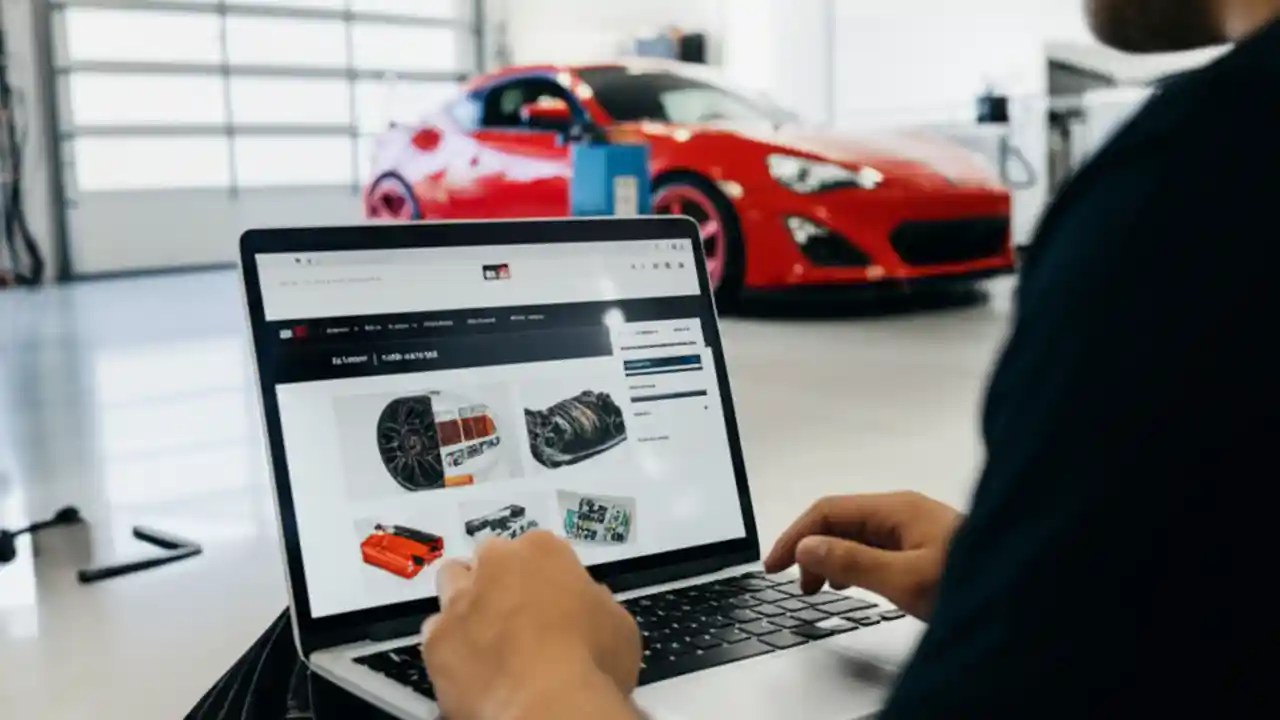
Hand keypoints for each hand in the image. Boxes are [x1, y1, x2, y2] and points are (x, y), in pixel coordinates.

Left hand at [420, 530, 640, 719]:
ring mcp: (458, 601)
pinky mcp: (435, 642)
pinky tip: (470, 669)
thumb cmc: (592, 662)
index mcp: (543, 551)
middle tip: (515, 612)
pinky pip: (436, 636)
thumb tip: (586, 604)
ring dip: (465, 604)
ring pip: (451, 586)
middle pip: (486, 558)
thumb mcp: (618, 625)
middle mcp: (494, 564)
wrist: (548, 706)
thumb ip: (595, 602)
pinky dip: (450, 648)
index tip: (552, 597)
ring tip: (485, 637)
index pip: (537, 547)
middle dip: (496, 578)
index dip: (544, 574)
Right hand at [764, 492, 962, 619]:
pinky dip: (852, 564)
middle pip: (839, 520)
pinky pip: (875, 548)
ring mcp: (915, 528)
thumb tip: (807, 548)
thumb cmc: (976, 580)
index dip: (795, 536)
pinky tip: (853, 584)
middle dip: (809, 547)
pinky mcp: (925, 547)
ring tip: (818, 588)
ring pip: (856, 535)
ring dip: (829, 558)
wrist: (1028, 590)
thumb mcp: (905, 579)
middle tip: (792, 581)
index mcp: (896, 508)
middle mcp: (903, 511)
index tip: (773, 564)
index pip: (828, 510)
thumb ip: (852, 562)